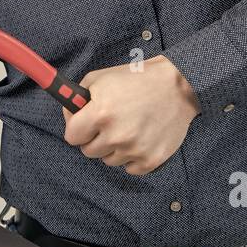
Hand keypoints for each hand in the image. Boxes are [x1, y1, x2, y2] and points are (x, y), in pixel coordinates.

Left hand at [62, 54, 201, 175]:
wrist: (177, 86)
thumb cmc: (137, 79)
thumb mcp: (100, 78)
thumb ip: (77, 97)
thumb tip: (69, 115)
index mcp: (100, 113)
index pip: (72, 137)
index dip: (78, 128)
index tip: (86, 124)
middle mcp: (116, 135)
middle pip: (89, 151)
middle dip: (95, 138)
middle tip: (110, 124)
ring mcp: (134, 150)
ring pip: (109, 161)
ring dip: (115, 148)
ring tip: (130, 127)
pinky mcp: (151, 161)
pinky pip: (129, 168)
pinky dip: (133, 157)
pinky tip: (141, 138)